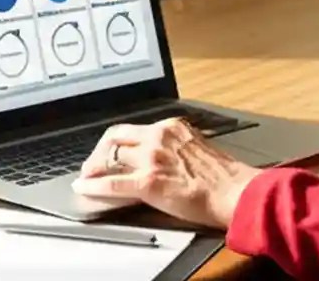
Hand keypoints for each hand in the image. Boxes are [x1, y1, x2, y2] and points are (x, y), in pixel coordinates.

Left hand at [73, 117, 261, 228]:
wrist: (234, 191)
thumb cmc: (224, 177)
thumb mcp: (197, 148)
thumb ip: (176, 147)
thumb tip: (161, 159)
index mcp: (172, 127)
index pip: (134, 128)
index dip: (117, 141)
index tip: (110, 150)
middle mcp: (160, 136)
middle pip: (116, 137)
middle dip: (100, 150)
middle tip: (93, 164)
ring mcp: (153, 157)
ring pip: (111, 157)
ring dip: (94, 168)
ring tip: (87, 177)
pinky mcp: (148, 181)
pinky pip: (111, 183)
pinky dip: (93, 186)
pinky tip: (84, 188)